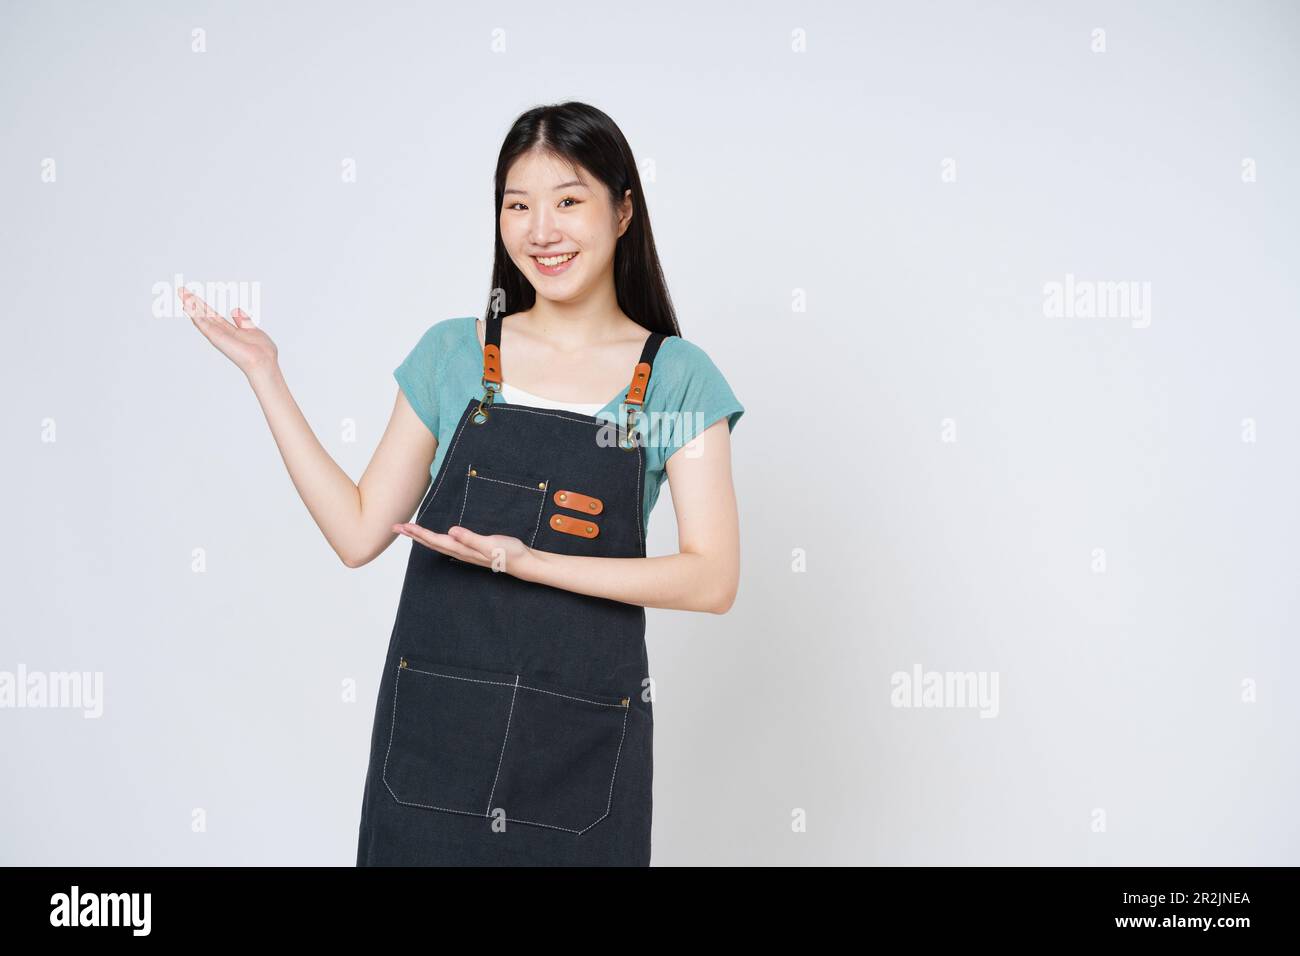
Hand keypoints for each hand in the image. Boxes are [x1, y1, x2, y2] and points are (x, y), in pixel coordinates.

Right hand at [179, 288, 278, 379]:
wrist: (263, 361)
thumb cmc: (261, 352)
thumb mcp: (252, 330)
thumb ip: (244, 321)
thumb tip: (236, 310)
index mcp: (229, 330)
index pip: (212, 315)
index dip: (203, 305)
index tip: (193, 296)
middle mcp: (221, 333)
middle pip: (204, 314)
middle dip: (193, 302)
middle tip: (181, 290)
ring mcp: (218, 335)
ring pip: (201, 317)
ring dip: (191, 306)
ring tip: (182, 294)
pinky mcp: (217, 337)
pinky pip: (204, 324)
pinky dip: (196, 315)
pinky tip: (188, 306)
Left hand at [394, 523, 539, 578]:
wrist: (523, 563)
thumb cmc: (508, 552)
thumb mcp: (490, 544)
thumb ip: (470, 538)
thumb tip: (451, 531)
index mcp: (462, 549)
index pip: (434, 539)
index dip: (418, 532)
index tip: (403, 525)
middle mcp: (461, 552)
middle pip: (431, 543)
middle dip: (413, 535)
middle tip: (396, 527)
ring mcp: (465, 552)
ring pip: (438, 544)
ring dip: (422, 537)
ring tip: (409, 531)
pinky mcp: (471, 550)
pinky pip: (447, 545)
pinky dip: (435, 540)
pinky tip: (435, 539)